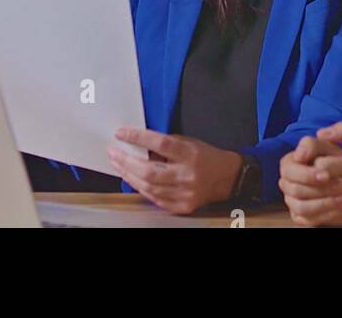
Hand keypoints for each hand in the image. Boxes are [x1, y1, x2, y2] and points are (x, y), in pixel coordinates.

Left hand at [109, 128, 241, 214]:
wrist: (229, 178)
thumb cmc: (206, 156)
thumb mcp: (188, 142)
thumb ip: (165, 144)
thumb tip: (138, 145)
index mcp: (190, 154)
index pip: (160, 144)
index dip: (137, 138)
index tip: (120, 133)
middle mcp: (188, 175)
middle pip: (149, 171)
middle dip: (126, 162)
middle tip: (112, 153)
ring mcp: (185, 194)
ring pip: (149, 188)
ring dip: (129, 176)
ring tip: (118, 165)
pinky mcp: (183, 207)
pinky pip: (155, 200)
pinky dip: (141, 189)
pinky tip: (132, 179)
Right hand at [279, 136, 341, 225]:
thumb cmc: (334, 159)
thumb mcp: (326, 147)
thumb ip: (312, 145)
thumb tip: (299, 155)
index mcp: (288, 164)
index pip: (289, 171)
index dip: (308, 175)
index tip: (328, 175)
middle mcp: (287, 183)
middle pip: (296, 191)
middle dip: (321, 190)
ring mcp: (292, 201)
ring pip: (302, 208)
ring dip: (325, 204)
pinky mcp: (301, 215)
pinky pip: (307, 221)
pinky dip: (325, 215)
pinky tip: (341, 208)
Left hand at [293, 122, 341, 226]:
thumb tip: (320, 133)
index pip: (323, 166)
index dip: (313, 163)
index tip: (311, 161)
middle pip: (319, 187)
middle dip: (307, 181)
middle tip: (304, 176)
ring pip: (320, 207)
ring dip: (309, 198)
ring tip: (306, 189)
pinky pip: (327, 219)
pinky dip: (316, 212)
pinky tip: (312, 203)